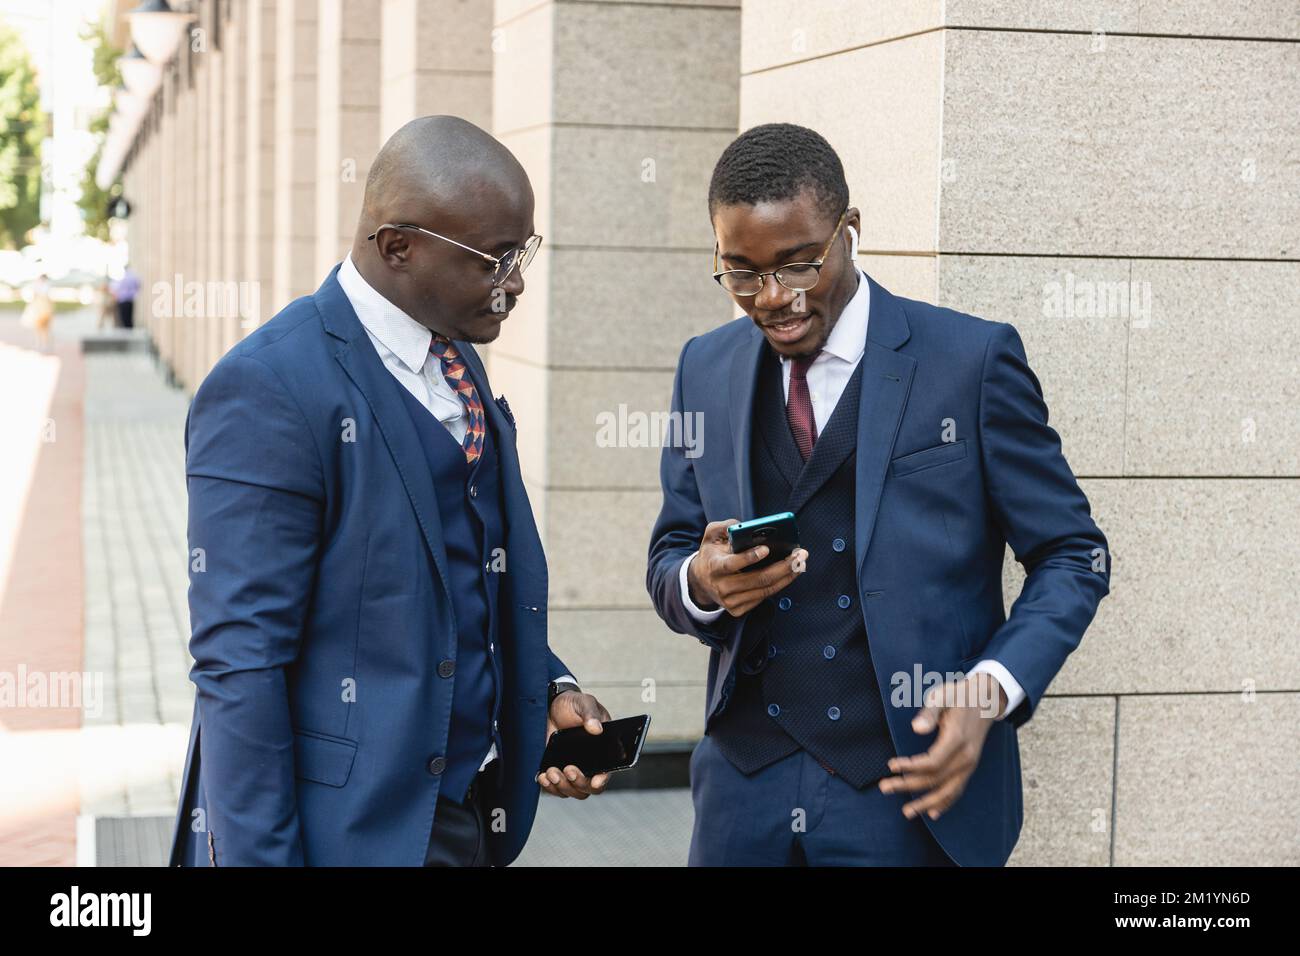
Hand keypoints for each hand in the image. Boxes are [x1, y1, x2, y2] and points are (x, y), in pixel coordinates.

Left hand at [536, 690, 612, 798]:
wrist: (551, 706)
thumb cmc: (572, 705)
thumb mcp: (584, 703)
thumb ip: (591, 714)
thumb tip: (596, 728)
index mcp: (602, 751)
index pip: (605, 773)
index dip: (602, 780)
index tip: (595, 780)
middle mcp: (588, 764)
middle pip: (588, 788)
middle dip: (578, 783)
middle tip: (568, 768)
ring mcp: (571, 769)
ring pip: (571, 791)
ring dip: (561, 786)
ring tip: (552, 771)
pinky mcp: (555, 770)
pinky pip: (554, 788)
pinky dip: (549, 787)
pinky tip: (543, 776)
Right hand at [687, 518, 807, 617]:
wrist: (700, 582)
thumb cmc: (711, 555)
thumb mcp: (711, 536)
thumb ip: (724, 526)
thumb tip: (744, 525)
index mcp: (714, 567)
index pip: (732, 564)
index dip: (750, 557)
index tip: (767, 548)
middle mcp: (723, 587)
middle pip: (759, 579)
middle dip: (783, 566)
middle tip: (799, 555)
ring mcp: (731, 602)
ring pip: (766, 589)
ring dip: (787, 576)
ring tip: (800, 563)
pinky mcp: (738, 610)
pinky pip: (764, 596)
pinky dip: (780, 585)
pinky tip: (790, 574)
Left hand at [877, 672, 1006, 819]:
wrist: (985, 699)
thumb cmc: (958, 695)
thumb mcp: (942, 695)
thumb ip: (929, 712)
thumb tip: (916, 728)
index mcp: (957, 739)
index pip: (932, 762)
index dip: (910, 767)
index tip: (891, 765)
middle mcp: (966, 756)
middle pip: (935, 779)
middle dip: (908, 785)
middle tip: (884, 787)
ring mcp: (970, 764)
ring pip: (948, 791)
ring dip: (926, 803)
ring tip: (906, 812)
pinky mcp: (969, 767)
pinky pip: (958, 790)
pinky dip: (946, 803)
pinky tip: (933, 813)